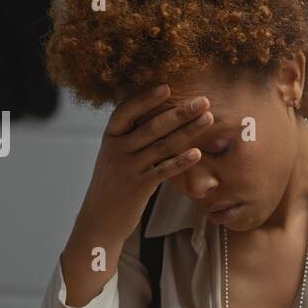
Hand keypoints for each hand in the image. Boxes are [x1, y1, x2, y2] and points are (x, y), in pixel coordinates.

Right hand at [60, 84, 212, 307]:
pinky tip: (198, 153)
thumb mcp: (114, 156)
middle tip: (203, 100)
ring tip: (208, 119)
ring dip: (188, 131)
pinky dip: (181, 161)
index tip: (168, 87)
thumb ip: (131, 137)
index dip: (146, 99)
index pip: (126, 111)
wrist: (99, 219)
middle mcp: (116, 150)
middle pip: (152, 126)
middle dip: (180, 112)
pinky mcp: (138, 187)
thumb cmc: (113, 184)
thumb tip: (157, 115)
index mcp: (110, 138)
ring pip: (161, 146)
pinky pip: (164, 171)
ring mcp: (127, 168)